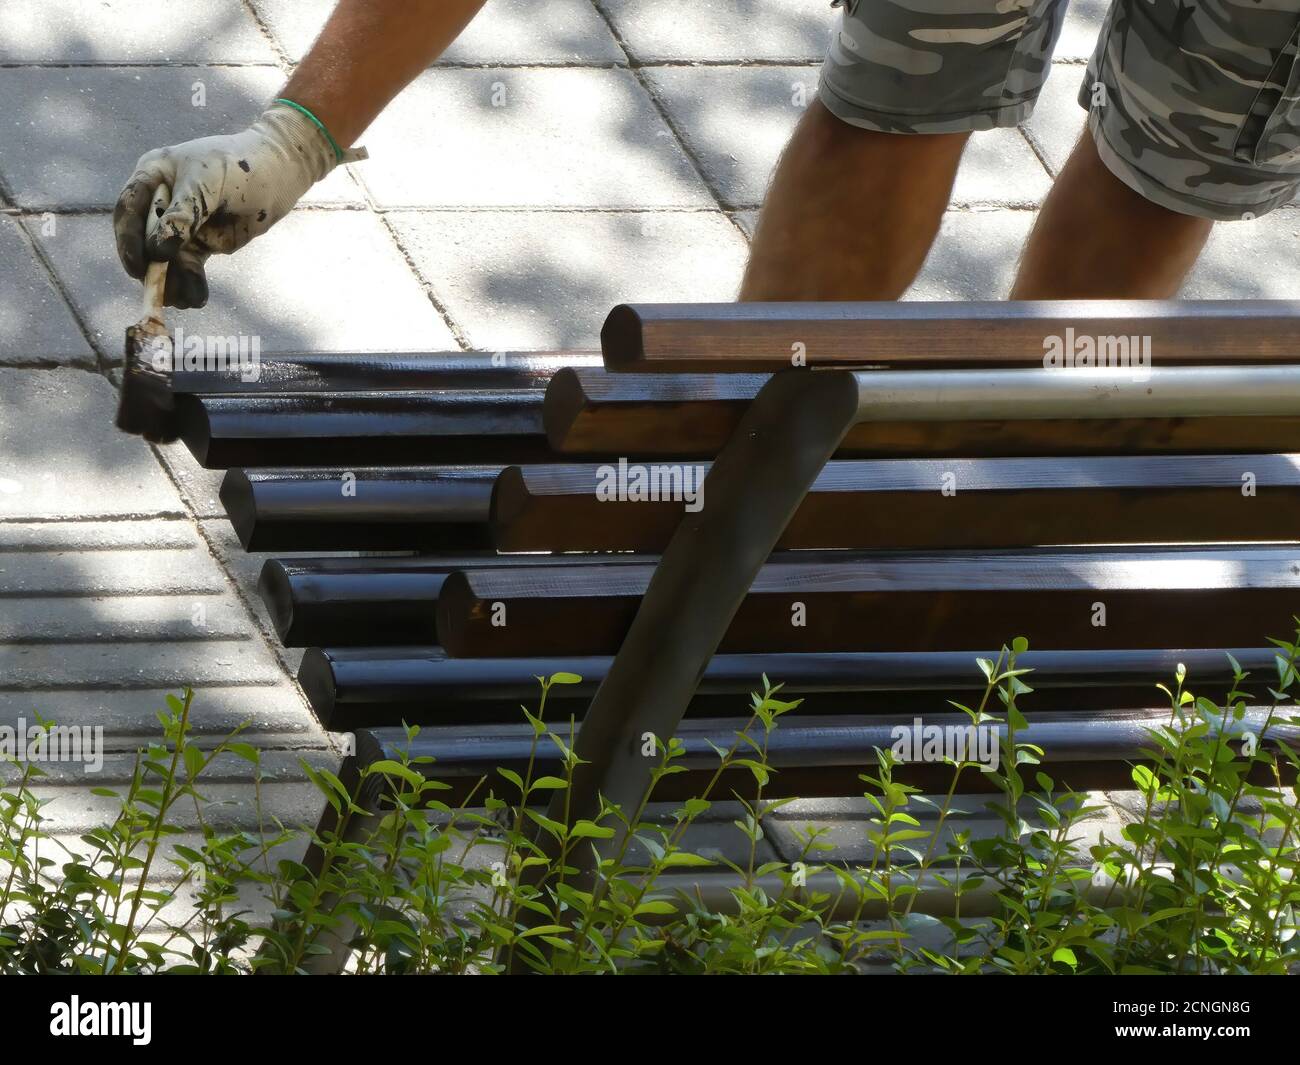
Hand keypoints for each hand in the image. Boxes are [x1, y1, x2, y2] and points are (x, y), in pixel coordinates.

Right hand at [112, 103, 360, 307]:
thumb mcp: (206, 184)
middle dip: (150, 267)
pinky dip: (191, 283)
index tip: (137, 266)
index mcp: (152, 176)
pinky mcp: (200, 243)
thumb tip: (158, 251)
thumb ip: (182, 214)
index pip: (129, 211)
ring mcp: (180, 225)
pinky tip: (196, 299)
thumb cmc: (238, 167)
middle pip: (144, 240)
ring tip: (181, 302)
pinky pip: (189, 267)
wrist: (277, 174)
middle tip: (157, 292)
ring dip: (171, 281)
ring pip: (167, 259)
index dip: (128, 240)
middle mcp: (160, 202)